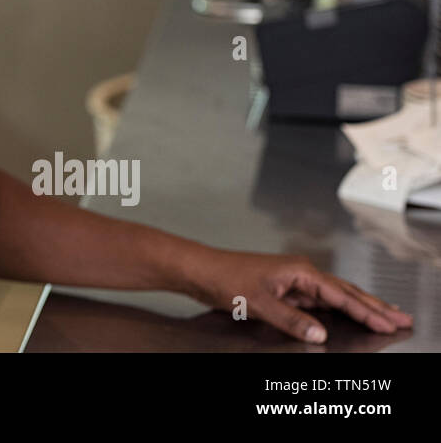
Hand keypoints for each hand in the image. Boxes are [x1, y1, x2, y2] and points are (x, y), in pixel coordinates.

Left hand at [189, 248, 413, 342]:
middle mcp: (300, 273)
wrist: (201, 270)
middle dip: (374, 306)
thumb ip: (291, 320)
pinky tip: (347, 316)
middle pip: (346, 292)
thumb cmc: (225, 278)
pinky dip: (338, 309)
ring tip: (384, 316)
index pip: (342, 295)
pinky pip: (319, 301)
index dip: (367, 311)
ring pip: (335, 296)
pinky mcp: (285, 290)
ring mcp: (293, 281)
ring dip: (359, 307)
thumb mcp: (259, 302)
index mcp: (300, 271)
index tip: (389, 323)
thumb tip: (320, 333)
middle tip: (401, 319)